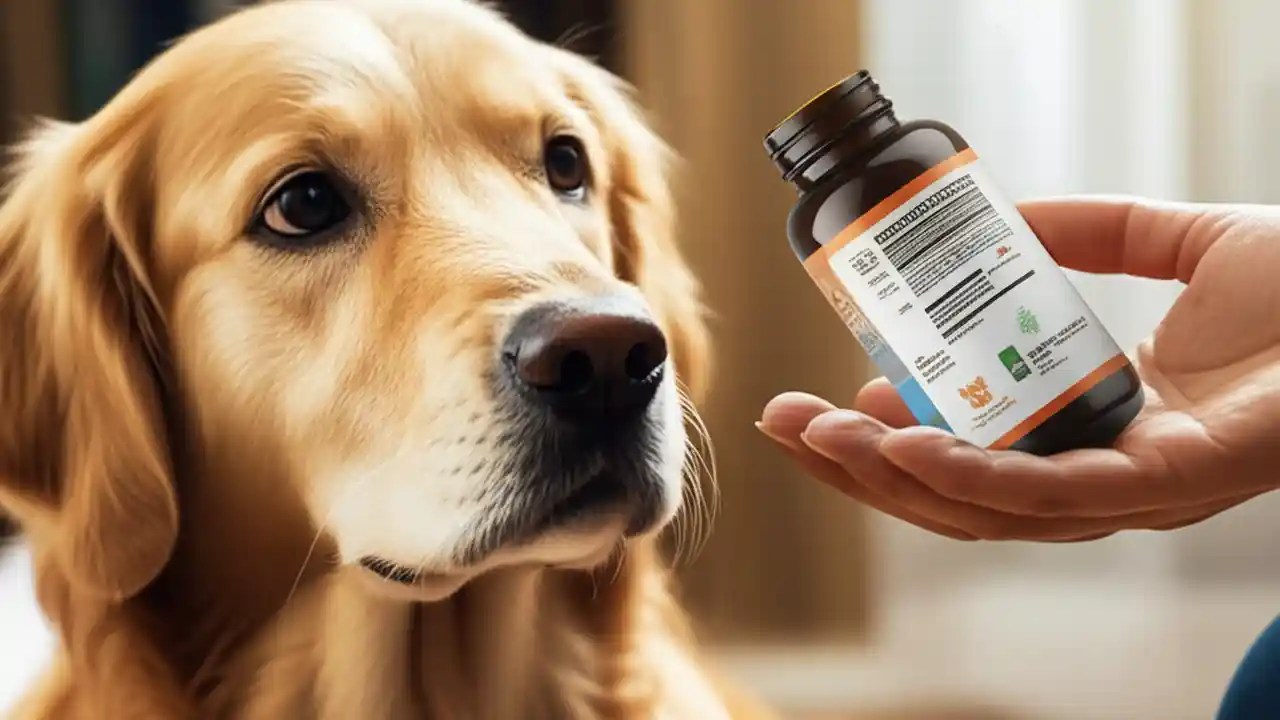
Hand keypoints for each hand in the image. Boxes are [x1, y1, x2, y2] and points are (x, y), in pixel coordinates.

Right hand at [757, 198, 1279, 540]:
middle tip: (788, 427)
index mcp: (1105, 423)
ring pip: (991, 512)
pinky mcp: (1175, 481)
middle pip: (964, 495)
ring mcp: (1141, 487)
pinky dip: (973, 481)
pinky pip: (1055, 499)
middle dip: (863, 468)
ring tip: (818, 440)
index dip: (901, 430)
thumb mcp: (1179, 243)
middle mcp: (1112, 471)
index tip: (843, 394)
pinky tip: (904, 450)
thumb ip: (1095, 233)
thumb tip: (1007, 217)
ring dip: (892, 481)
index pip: (982, 450)